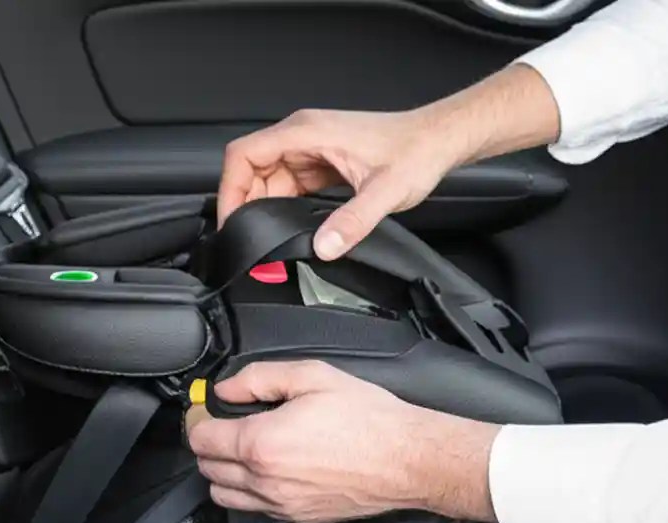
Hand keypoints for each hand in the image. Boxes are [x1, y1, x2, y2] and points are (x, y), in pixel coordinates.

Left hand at [185, 361, 501, 522]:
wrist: (408, 459)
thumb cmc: (369, 419)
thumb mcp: (312, 377)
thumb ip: (259, 378)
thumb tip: (226, 388)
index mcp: (262, 443)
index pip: (202, 439)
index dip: (200, 420)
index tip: (208, 410)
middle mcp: (266, 481)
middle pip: (208, 469)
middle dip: (210, 445)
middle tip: (226, 425)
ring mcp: (282, 505)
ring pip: (225, 496)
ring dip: (225, 473)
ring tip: (245, 450)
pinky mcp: (300, 519)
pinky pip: (256, 510)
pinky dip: (251, 493)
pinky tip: (270, 471)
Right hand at [218, 108, 456, 260]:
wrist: (437, 140)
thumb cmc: (415, 151)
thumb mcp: (386, 192)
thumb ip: (353, 221)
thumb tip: (323, 247)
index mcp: (307, 132)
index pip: (245, 154)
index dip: (230, 188)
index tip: (231, 219)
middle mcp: (303, 136)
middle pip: (250, 168)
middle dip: (245, 204)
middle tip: (249, 238)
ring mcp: (310, 149)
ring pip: (267, 178)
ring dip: (264, 207)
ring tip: (269, 237)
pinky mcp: (320, 162)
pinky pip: (288, 183)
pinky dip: (282, 205)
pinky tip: (291, 226)